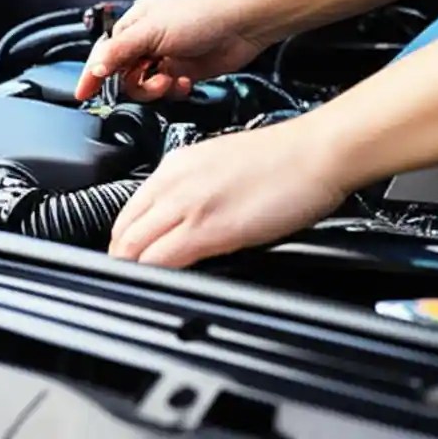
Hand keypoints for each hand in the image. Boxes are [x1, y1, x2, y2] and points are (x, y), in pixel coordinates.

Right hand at [75, 0, 272, 101]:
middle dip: (134, 83)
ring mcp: (164, 58)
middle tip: (149, 80)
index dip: (92, 74)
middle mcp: (146, 41)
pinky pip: (165, 91)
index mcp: (133, 25)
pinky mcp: (180, 72)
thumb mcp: (151, 32)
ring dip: (154, 88)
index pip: (103, 53)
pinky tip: (184, 81)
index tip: (83, 94)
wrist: (241, 26)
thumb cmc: (202, 16)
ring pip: (142, 87)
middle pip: (121, 75)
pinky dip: (173, 90)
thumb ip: (119, 52)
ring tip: (169, 80)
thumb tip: (94, 68)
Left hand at [108, 119, 346, 266]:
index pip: (128, 209)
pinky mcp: (208, 229)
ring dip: (131, 269)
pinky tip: (159, 286)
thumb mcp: (222, 164)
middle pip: (124, 230)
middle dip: (120, 258)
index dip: (123, 239)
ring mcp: (188, 204)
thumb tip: (183, 219)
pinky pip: (161, 259)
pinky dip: (152, 275)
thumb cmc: (284, 159)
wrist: (317, 151)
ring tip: (137, 287)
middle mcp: (174, 181)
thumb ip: (195, 188)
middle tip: (126, 279)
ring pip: (134, 246)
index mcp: (176, 164)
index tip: (128, 257)